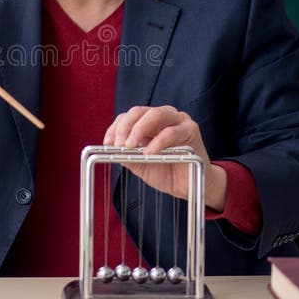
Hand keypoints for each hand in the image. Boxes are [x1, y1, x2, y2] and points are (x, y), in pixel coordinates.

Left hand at [103, 105, 226, 211]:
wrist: (188, 187)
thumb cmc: (166, 172)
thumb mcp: (141, 165)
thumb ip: (128, 155)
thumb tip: (111, 150)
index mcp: (149, 122)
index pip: (128, 116)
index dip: (116, 127)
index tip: (107, 143)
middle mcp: (163, 116)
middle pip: (139, 111)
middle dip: (125, 127)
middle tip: (118, 144)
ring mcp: (178, 120)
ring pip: (156, 114)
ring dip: (139, 129)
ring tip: (130, 146)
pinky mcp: (191, 130)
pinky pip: (172, 132)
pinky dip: (158, 142)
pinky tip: (149, 153)